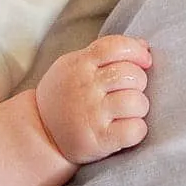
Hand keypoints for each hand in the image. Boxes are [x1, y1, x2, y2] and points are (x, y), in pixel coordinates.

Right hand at [35, 35, 151, 163]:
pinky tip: (126, 128)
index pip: (116, 47)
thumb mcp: (73, 66)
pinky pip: (135, 130)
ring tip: (128, 111)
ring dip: (139, 106)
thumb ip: (104, 54)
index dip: (136, 50)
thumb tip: (143, 45)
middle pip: (131, 74)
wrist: (41, 133)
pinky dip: (137, 129)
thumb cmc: (64, 96)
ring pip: (137, 101)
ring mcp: (92, 114)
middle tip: (130, 90)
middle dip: (139, 81)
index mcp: (80, 64)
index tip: (144, 60)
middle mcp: (85, 87)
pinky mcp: (99, 139)